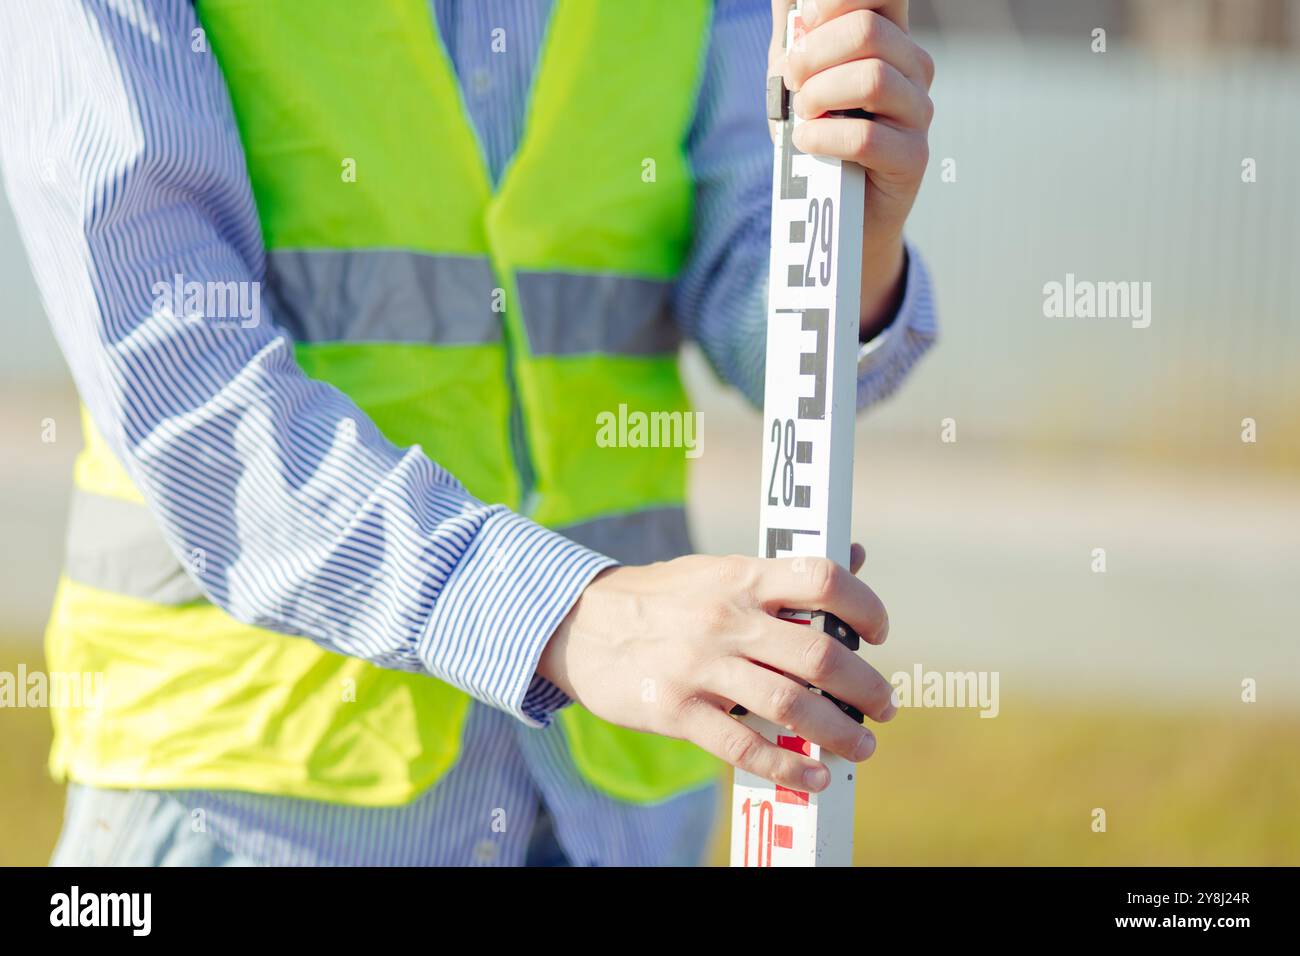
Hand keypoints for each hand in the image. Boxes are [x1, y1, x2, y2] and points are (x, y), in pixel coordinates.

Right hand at [538, 545, 894, 793]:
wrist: (580, 625)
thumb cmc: (663, 598)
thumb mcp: (720, 570)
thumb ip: (784, 573)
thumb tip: (854, 553)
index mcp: (742, 577)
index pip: (821, 580)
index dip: (863, 606)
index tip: (878, 633)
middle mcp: (726, 618)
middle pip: (818, 654)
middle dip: (864, 688)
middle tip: (884, 706)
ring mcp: (700, 666)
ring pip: (790, 705)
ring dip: (839, 732)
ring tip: (861, 747)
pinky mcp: (675, 709)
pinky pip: (742, 744)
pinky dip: (786, 766)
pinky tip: (811, 777)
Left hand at [769, 0, 934, 338]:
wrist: (836, 215)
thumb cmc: (819, 136)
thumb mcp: (797, 78)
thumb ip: (793, 31)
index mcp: (890, 39)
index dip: (835, 1)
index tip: (805, 25)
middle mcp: (913, 69)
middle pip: (869, 31)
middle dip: (815, 54)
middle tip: (793, 81)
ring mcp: (918, 114)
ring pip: (873, 80)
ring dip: (820, 96)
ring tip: (802, 117)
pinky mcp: (912, 159)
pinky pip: (867, 137)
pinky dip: (823, 137)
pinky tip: (807, 144)